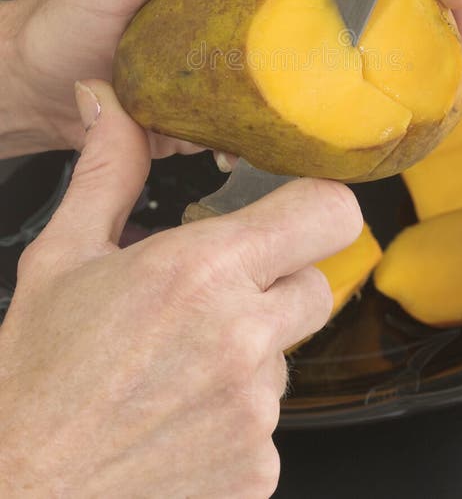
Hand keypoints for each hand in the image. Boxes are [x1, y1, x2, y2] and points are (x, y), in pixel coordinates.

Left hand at [0, 0, 461, 158]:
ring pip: (373, 14)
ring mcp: (275, 9)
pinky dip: (371, 87)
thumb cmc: (75, 14)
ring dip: (422, 48)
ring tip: (446, 91)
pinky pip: (335, 63)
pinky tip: (385, 117)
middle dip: (444, 1)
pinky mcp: (269, 57)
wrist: (49, 77)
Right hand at [0, 80, 362, 496]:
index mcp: (202, 271)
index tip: (299, 209)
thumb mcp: (63, 257)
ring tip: (179, 366)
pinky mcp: (257, 470)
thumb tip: (110, 103)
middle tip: (216, 295)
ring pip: (287, 356)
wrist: (21, 490)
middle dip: (277, 282)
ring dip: (250, 353)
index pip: (329, 212)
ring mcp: (255, 413)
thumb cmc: (34, 379)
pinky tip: (180, 416)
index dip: (320, 205)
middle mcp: (243, 340)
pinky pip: (270, 423)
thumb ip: (110, 170)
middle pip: (316, 284)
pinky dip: (235, 415)